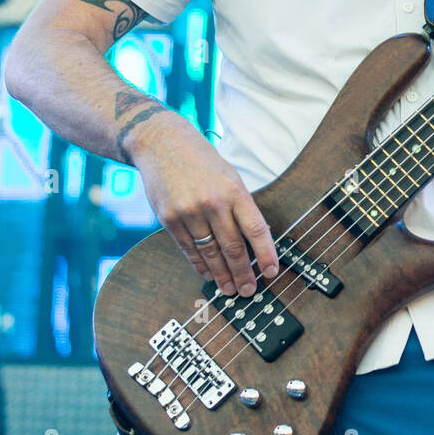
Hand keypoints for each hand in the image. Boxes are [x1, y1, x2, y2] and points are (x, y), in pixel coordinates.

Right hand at [126, 111, 278, 296]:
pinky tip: (208, 274)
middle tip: (249, 290)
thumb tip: (255, 242)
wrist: (162, 144)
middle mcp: (212, 202)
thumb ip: (241, 207)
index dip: (266, 254)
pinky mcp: (169, 219)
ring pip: (210, 253)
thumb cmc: (202, 162)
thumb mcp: (230, 177)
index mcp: (234, 190)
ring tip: (230, 289)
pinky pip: (188, 249)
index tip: (271, 272)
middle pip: (233, 247)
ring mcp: (188, 212)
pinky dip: (199, 265)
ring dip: (222, 275)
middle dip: (243, 273)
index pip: (256, 229)